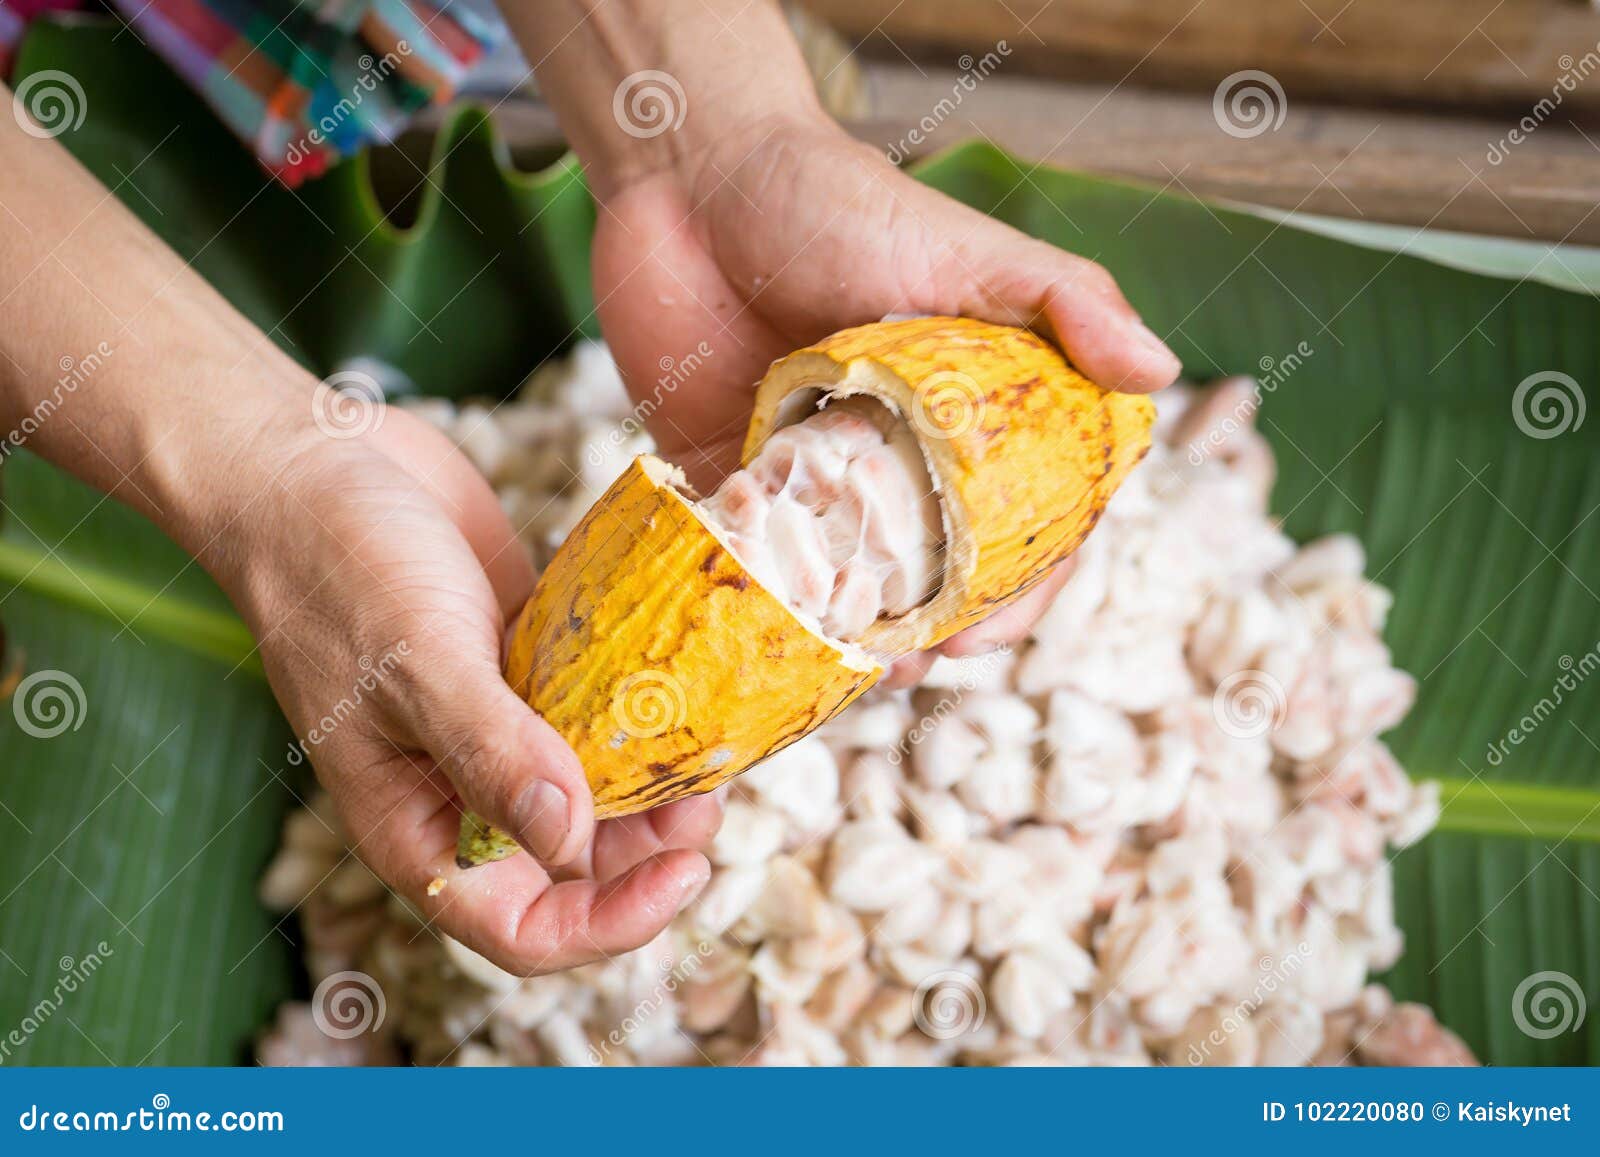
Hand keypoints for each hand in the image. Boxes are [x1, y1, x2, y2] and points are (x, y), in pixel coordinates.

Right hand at [216, 400, 719, 973]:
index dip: (610, 922)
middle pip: (576, 870)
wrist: (319, 464)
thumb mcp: (417, 666)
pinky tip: (687, 687)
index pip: (523, 928)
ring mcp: (498, 732)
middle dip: (650, 850)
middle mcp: (462, 794)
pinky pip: (597, 718)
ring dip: (654, 787)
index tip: (685, 870)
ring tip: (709, 743)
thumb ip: (491, 754)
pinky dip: (640, 717)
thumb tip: (570, 844)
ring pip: (595, 796)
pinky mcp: (527, 671)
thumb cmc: (338, 568)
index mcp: (416, 828)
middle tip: (710, 793)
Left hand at [590, 114, 1180, 679]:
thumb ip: (1064, 301)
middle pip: (934, 570)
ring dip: (854, 633)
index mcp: (966, 412)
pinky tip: (775, 636)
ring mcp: (812, 472)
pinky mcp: (730, 477)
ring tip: (851, 667)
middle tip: (919, 663)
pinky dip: (768, 604)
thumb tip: (1163, 371)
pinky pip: (753, 559)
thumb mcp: (962, 243)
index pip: (1019, 519)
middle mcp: (894, 454)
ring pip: (846, 580)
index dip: (1021, 586)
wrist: (689, 178)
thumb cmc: (833, 200)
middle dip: (936, 630)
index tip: (994, 629)